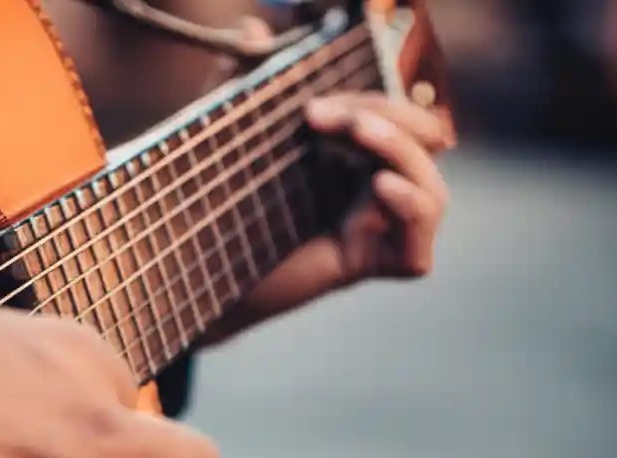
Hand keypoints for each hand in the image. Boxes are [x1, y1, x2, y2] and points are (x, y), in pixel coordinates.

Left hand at [203, 91, 453, 343]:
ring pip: (432, 192)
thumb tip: (253, 25)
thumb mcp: (225, 129)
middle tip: (324, 114)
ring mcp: (374, 237)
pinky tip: (381, 188)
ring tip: (359, 134)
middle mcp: (373, 197)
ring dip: (404, 152)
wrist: (183, 266)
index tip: (308, 106)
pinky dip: (412, 211)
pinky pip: (418, 252)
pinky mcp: (365, 273)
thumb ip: (240, 78)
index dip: (368, 101)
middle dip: (388, 115)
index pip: (397, 119)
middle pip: (424, 146)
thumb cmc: (206, 200)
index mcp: (355, 159)